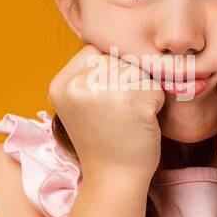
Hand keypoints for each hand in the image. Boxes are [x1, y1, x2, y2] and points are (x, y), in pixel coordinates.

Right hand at [48, 44, 164, 181]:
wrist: (115, 180)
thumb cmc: (104, 141)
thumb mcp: (81, 104)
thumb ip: (88, 74)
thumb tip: (115, 37)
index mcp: (60, 84)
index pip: (94, 51)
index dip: (109, 72)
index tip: (106, 103)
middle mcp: (77, 85)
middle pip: (117, 58)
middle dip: (127, 81)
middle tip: (119, 115)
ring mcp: (104, 91)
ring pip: (137, 69)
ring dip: (143, 91)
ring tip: (129, 119)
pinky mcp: (133, 100)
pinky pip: (155, 86)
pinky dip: (156, 104)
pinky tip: (142, 124)